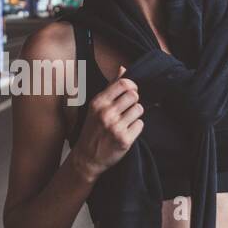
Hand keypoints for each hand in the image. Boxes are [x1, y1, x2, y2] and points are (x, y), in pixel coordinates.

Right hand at [71, 64, 143, 180]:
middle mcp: (106, 114)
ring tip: (126, 121)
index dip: (132, 86)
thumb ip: (110, 87)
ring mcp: (116, 128)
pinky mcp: (125, 140)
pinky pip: (140, 125)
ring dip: (135, 115)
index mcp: (98, 103)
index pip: (124, 84)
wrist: (86, 158)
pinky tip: (127, 131)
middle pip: (134, 96)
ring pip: (139, 110)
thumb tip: (123, 68)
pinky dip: (136, 128)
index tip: (131, 92)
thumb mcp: (96, 107)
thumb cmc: (92, 130)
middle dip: (134, 101)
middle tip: (127, 110)